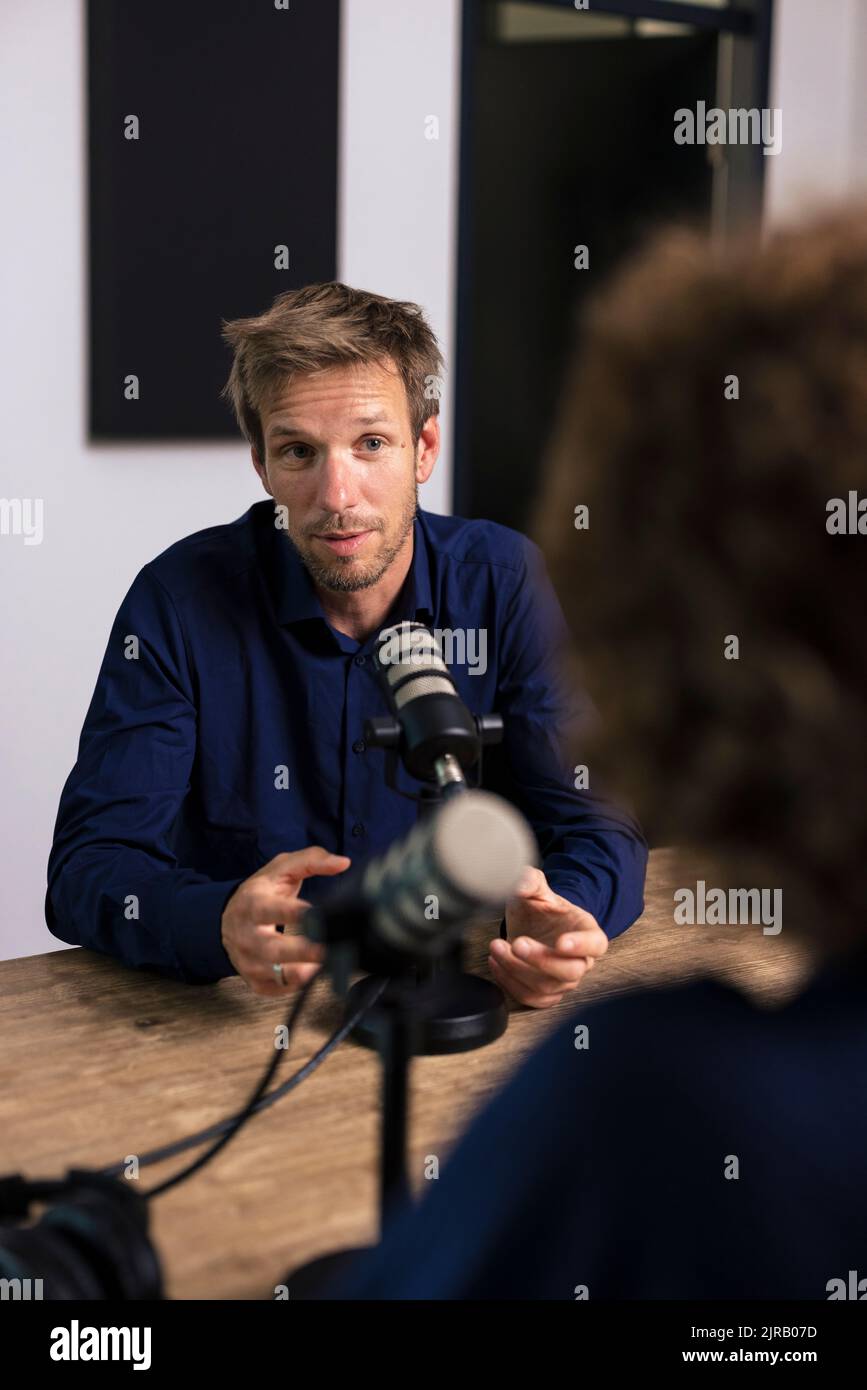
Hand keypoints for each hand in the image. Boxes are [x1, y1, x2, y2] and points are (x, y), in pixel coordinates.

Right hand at [221, 847, 351, 995]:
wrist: (229, 918)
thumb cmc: (262, 892)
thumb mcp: (281, 868)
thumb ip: (312, 860)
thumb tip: (343, 863)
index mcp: (253, 904)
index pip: (271, 910)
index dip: (295, 913)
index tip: (319, 913)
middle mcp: (247, 935)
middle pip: (273, 949)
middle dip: (302, 952)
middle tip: (329, 949)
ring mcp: (249, 961)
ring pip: (275, 974)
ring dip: (304, 973)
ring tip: (331, 965)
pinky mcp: (255, 980)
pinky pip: (278, 989)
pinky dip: (298, 986)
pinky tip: (316, 975)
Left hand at [488, 866, 607, 1008]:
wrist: (529, 924)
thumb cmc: (539, 908)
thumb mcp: (535, 888)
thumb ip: (530, 880)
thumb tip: (522, 880)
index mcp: (587, 932)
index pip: (596, 944)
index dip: (581, 945)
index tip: (560, 942)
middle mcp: (580, 960)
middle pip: (570, 971)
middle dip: (541, 960)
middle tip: (517, 944)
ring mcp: (563, 980)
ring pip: (547, 987)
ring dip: (518, 970)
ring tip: (496, 948)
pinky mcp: (545, 992)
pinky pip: (532, 998)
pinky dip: (511, 984)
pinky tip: (496, 963)